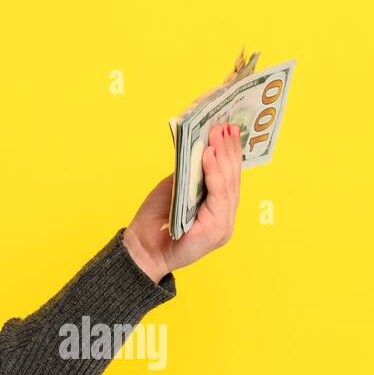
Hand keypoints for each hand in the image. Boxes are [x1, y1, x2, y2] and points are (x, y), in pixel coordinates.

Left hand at [122, 121, 243, 281]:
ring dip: (223, 157)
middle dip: (229, 150)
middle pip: (232, 180)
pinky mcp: (212, 233)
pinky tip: (209, 156)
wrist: (141, 249)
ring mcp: (222, 227)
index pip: (230, 178)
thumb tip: (201, 145)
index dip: (231, 153)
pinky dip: (213, 174)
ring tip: (217, 135)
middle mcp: (225, 219)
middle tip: (225, 125)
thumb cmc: (158, 219)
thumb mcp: (177, 189)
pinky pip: (217, 198)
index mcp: (219, 210)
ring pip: (227, 187)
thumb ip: (191, 174)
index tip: (229, 128)